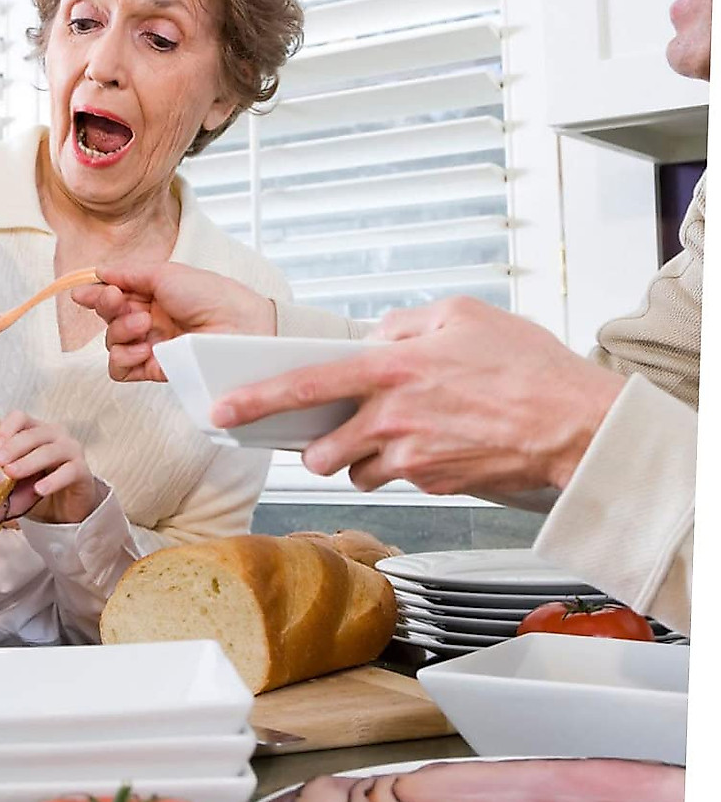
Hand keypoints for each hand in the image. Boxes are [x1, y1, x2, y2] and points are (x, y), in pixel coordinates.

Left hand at [0, 411, 98, 524]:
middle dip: (14, 446)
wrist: (65, 509)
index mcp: (36, 430)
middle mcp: (55, 435)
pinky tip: (39, 490)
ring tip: (12, 473)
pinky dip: (53, 480)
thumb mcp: (13, 482)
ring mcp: (72, 450)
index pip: (20, 417)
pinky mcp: (83, 470)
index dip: (6, 429)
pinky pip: (69, 471)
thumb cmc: (36, 487)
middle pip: (34, 432)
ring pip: (51, 450)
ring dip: (29, 461)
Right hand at [72, 262, 275, 382]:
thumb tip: (100, 271)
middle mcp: (148, 320)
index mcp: (151, 295)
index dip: (96, 294)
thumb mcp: (165, 273)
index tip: (82, 292)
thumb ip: (128, 274)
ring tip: (144, 324)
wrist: (234, 325)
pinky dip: (124, 358)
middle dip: (108, 307)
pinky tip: (143, 348)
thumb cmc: (208, 294)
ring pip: (111, 344)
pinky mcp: (154, 369)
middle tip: (119, 300)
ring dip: (120, 331)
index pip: (113, 296)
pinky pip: (120, 370)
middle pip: (107, 319)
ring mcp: (150, 345)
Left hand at [212, 297, 625, 496]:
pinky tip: (437, 445)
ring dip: (362, 460)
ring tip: (397, 436)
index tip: (221, 412)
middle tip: (334, 435)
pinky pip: (399, 481)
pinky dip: (404, 468)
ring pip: (357, 472)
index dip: (255, 401)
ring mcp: (414, 459)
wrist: (579, 428)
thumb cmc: (529, 368)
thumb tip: (377, 337)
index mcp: (391, 371)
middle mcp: (394, 419)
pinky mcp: (435, 486)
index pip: (304, 387)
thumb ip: (406, 323)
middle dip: (316, 449)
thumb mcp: (464, 315)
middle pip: (320, 451)